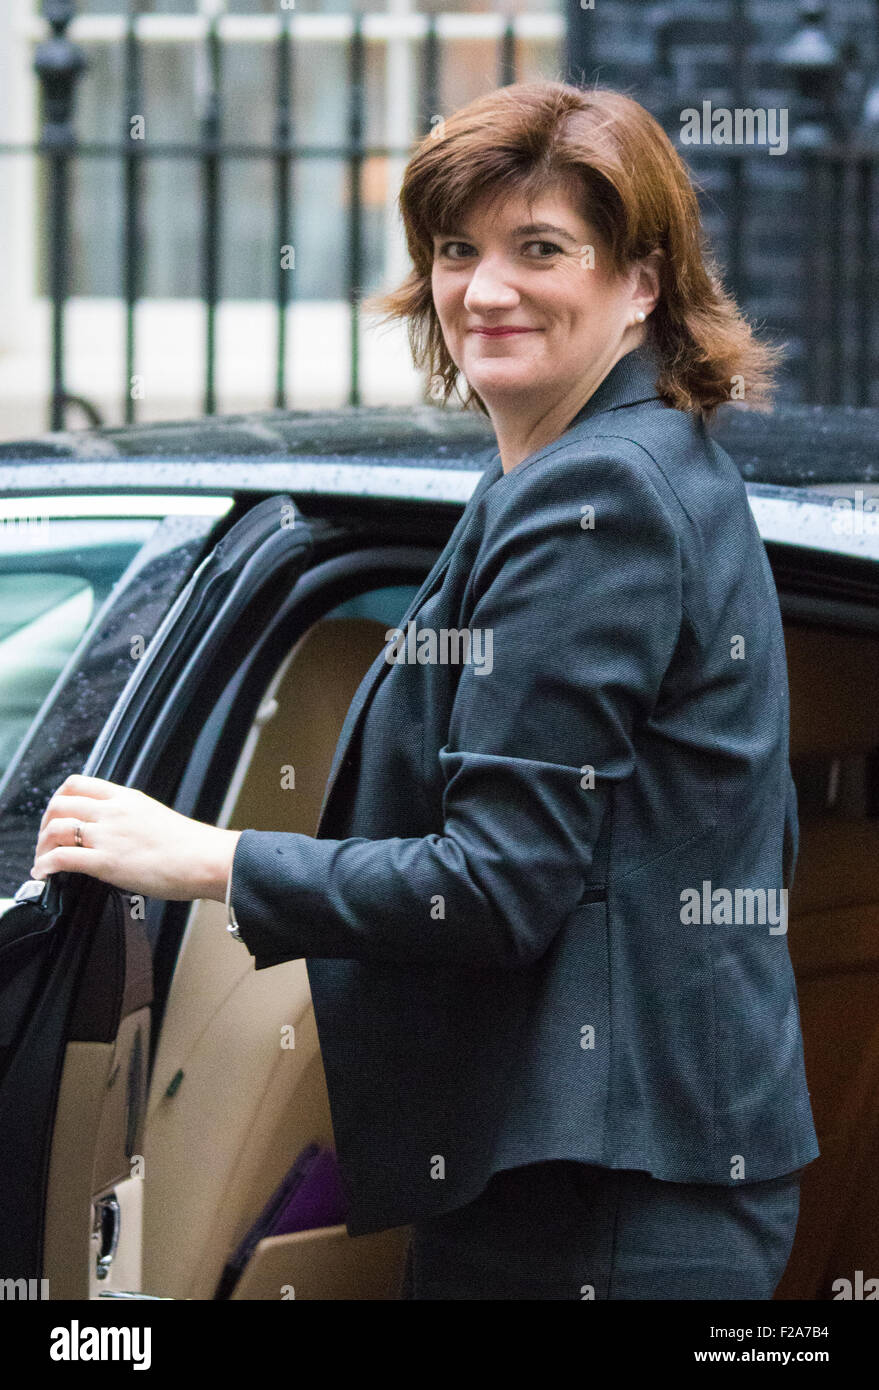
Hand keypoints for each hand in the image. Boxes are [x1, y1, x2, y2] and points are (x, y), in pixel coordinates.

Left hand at [31, 774, 240, 902]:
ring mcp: (108, 835)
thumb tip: (119, 833)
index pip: (77, 783)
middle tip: (46, 841)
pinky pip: (61, 858)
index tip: (57, 814)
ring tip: (43, 861)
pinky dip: (46, 865)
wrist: (206, 859)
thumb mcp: (155, 817)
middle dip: (44, 824)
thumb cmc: (191, 846)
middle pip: (59, 804)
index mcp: (126, 798)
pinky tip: (46, 874)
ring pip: (55, 829)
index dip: (58, 798)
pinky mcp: (106, 861)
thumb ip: (131, 818)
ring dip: (41, 847)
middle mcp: (113, 812)